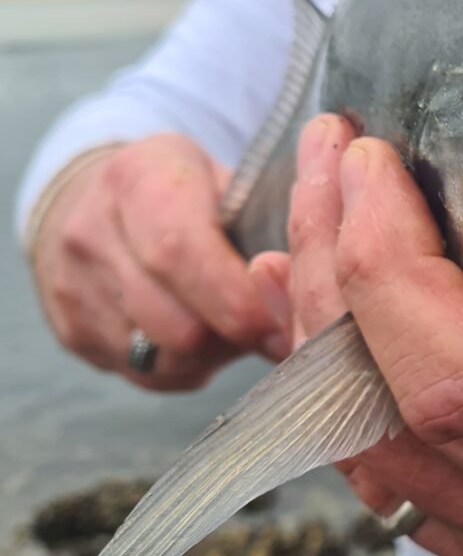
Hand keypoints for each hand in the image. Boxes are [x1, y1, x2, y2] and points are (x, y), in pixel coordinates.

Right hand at [30, 134, 288, 389]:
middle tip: (271, 329)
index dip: (237, 298)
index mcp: (137, 180)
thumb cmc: (185, 190)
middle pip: (173, 321)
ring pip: (162, 357)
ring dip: (212, 354)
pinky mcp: (72, 331)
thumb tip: (297, 298)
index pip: (179, 252)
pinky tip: (202, 337)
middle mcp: (91, 234)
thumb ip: (265, 230)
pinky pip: (145, 374)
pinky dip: (186, 367)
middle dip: (234, 336)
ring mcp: (73, 287)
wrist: (93, 199)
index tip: (280, 320)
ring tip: (234, 326)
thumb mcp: (227, 181)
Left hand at [284, 114, 462, 555]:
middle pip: (381, 405)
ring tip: (318, 207)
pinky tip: (314, 308)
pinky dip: (329, 374)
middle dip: (336, 261)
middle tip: (330, 150)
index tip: (378, 166)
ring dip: (318, 310)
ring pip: (357, 439)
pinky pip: (374, 464)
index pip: (459, 384)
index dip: (394, 268)